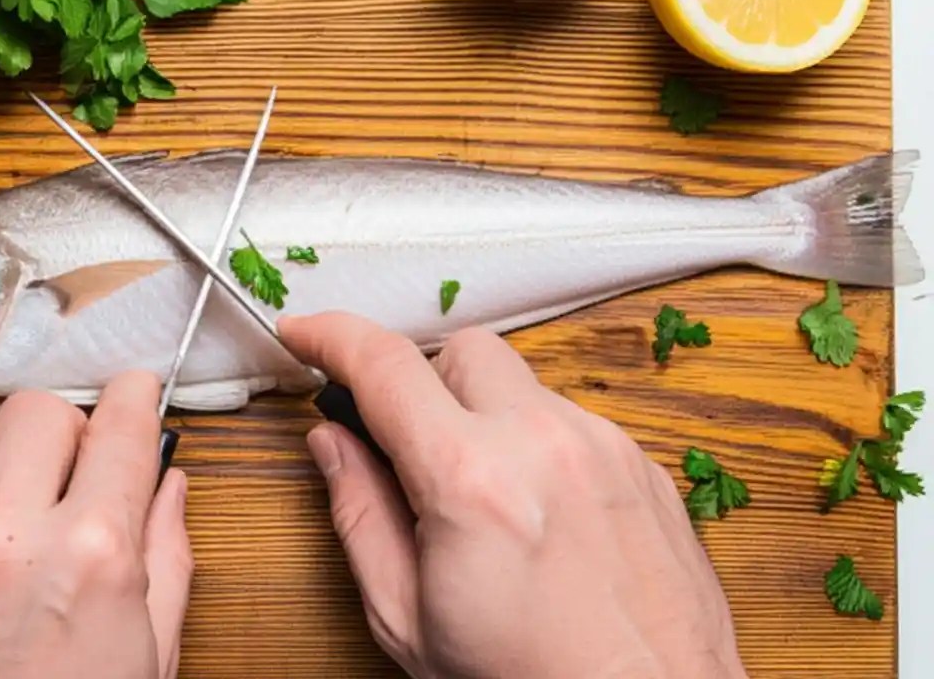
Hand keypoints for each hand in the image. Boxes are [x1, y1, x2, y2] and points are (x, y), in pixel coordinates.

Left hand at [0, 374, 192, 678]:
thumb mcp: (149, 654)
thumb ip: (168, 556)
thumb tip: (169, 486)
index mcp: (91, 558)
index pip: (119, 427)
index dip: (133, 396)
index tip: (131, 392)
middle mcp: (2, 542)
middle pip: (36, 411)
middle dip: (63, 432)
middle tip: (67, 470)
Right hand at [280, 313, 746, 678]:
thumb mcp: (408, 618)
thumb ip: (359, 515)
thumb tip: (332, 444)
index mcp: (473, 483)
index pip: (386, 367)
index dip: (331, 336)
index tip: (307, 333)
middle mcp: (547, 445)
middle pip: (462, 349)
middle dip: (420, 380)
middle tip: (405, 442)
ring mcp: (605, 449)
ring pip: (521, 383)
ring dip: (482, 415)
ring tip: (481, 499)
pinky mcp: (644, 465)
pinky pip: (570, 421)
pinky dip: (534, 444)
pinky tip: (534, 513)